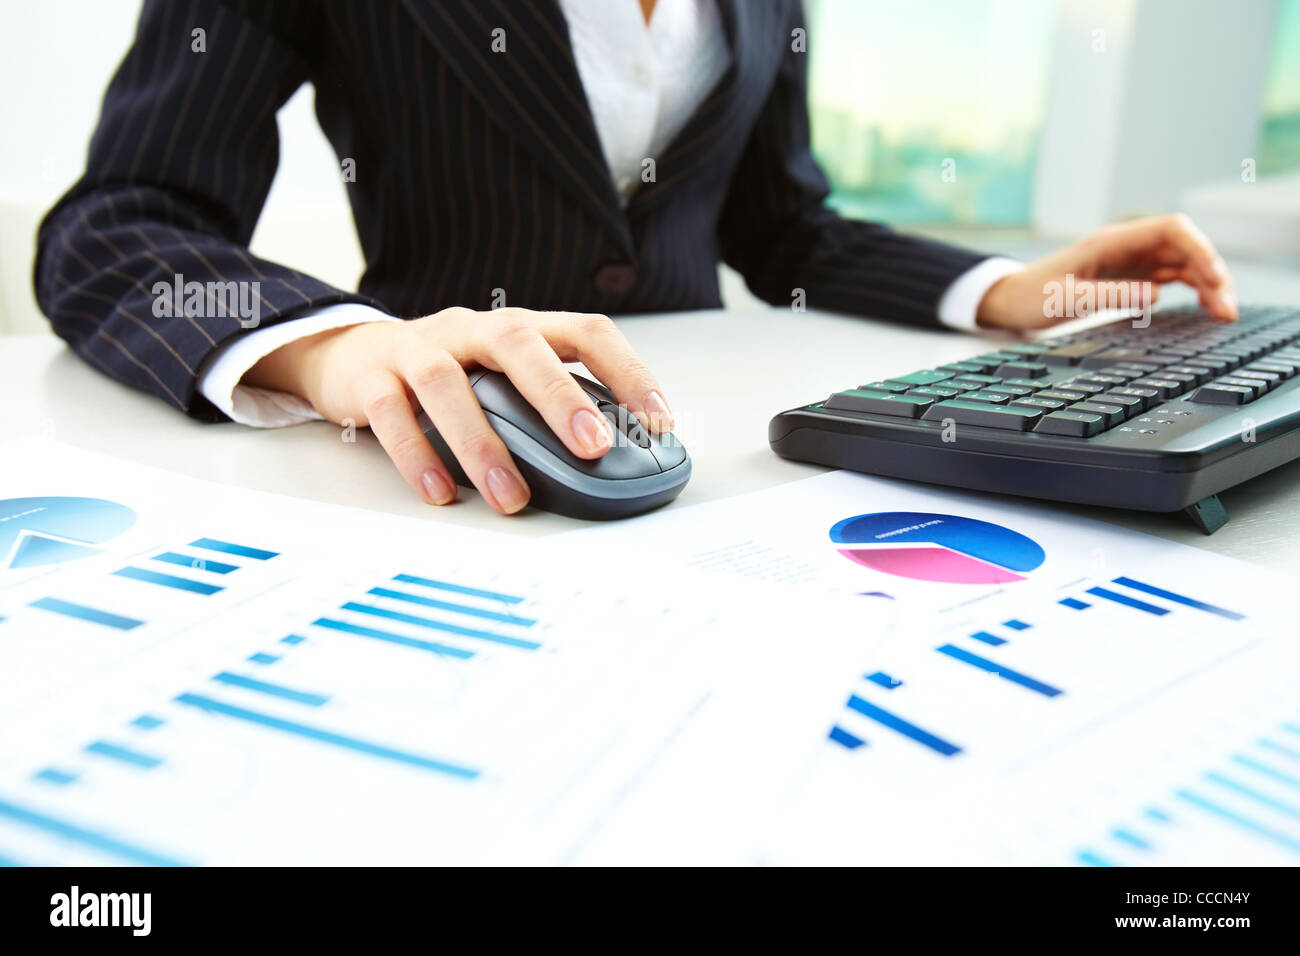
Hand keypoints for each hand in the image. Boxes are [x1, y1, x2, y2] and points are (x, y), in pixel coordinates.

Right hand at [245, 308, 673, 513]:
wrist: (347, 356)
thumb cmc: (445, 376)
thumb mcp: (498, 380)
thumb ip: (543, 408)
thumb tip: (608, 466)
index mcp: (516, 328)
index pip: (584, 331)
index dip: (627, 370)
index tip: (658, 419)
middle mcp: (470, 329)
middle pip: (517, 344)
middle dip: (560, 396)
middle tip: (593, 447)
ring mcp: (417, 347)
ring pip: (447, 383)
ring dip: (483, 443)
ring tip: (512, 496)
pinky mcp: (371, 377)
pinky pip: (393, 413)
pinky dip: (417, 455)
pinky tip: (442, 492)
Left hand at [976, 213, 1237, 332]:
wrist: (1010, 300)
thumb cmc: (1031, 296)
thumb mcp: (1065, 300)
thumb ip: (1109, 296)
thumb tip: (1157, 295)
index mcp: (1113, 241)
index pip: (1173, 230)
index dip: (1200, 249)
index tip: (1214, 279)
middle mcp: (1128, 246)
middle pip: (1187, 247)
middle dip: (1213, 273)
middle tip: (1227, 310)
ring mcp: (1133, 260)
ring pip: (1185, 263)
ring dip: (1209, 285)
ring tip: (1225, 314)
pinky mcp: (1133, 277)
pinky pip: (1175, 278)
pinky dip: (1195, 291)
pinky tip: (1207, 308)